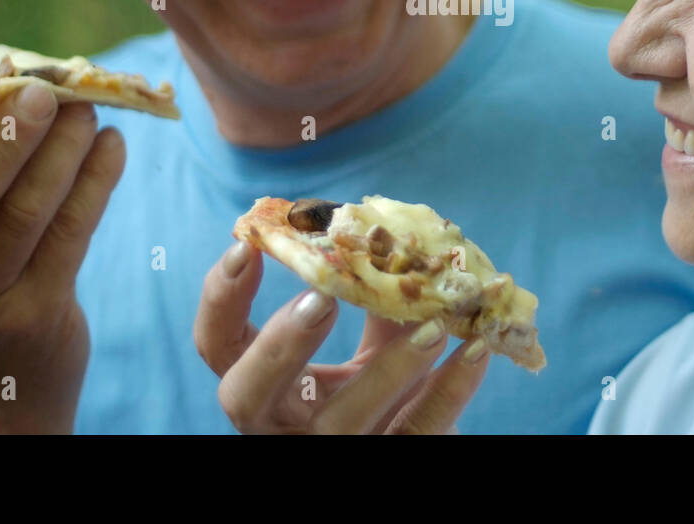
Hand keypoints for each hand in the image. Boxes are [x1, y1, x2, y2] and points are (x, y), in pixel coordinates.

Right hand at [195, 240, 489, 432]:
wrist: (410, 441)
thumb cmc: (380, 391)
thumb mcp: (362, 346)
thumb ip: (369, 297)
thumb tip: (389, 227)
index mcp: (263, 385)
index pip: (217, 346)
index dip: (221, 298)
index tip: (250, 245)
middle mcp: (280, 425)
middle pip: (247, 393)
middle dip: (279, 344)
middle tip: (322, 297)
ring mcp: (327, 453)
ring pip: (341, 422)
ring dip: (388, 368)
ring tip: (435, 323)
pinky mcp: (382, 465)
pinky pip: (416, 433)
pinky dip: (449, 392)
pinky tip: (476, 350)